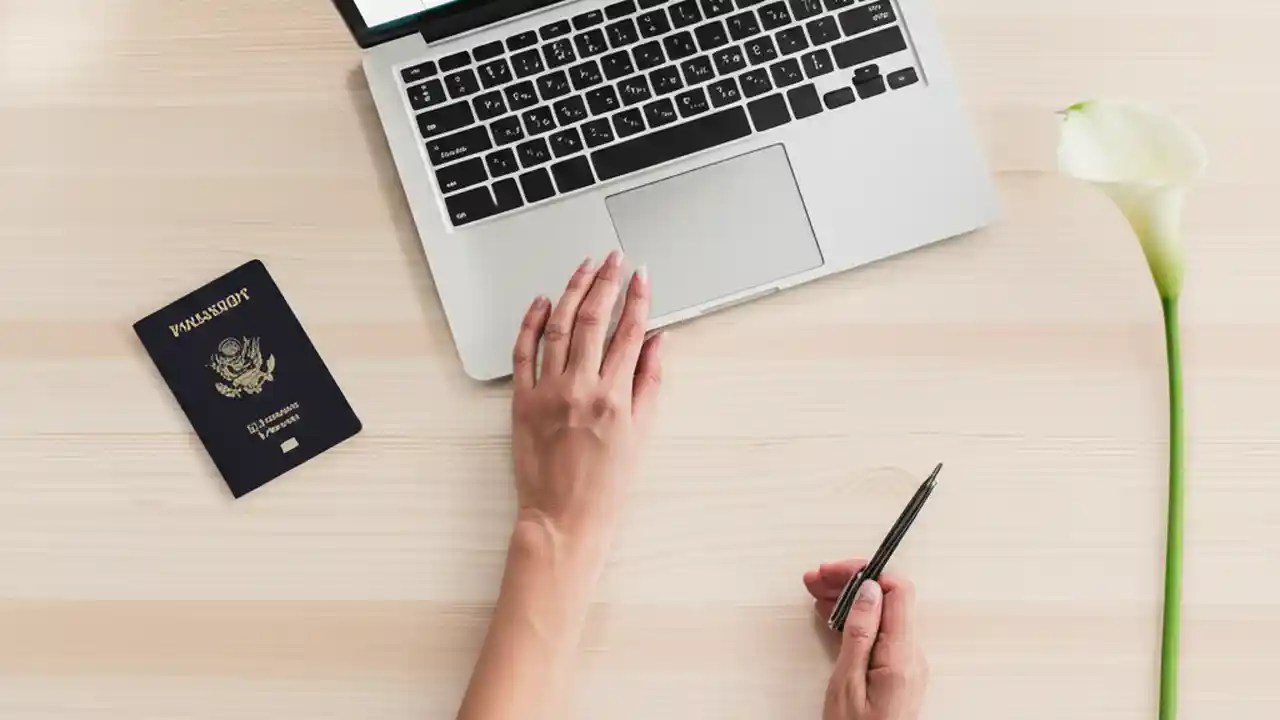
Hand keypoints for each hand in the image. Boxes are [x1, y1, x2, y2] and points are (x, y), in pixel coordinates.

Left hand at [510, 251, 662, 543]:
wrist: (563, 518)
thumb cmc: (606, 485)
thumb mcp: (641, 434)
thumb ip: (649, 382)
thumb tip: (658, 341)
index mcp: (614, 397)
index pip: (629, 332)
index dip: (637, 298)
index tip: (642, 276)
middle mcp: (580, 388)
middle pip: (592, 320)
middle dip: (605, 282)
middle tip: (613, 259)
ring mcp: (547, 392)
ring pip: (556, 326)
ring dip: (571, 291)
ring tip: (583, 268)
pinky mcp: (522, 401)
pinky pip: (523, 352)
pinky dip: (530, 322)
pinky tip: (540, 301)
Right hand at [804, 560, 927, 719]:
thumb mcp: (847, 682)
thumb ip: (859, 633)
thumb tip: (868, 590)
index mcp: (902, 656)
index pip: (897, 592)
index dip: (866, 574)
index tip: (836, 572)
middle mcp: (911, 655)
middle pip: (886, 600)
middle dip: (851, 583)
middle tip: (815, 579)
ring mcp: (905, 663)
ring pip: (880, 615)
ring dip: (849, 600)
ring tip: (816, 592)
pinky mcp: (896, 671)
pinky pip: (878, 634)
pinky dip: (854, 621)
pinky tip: (831, 616)